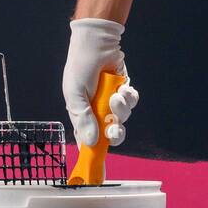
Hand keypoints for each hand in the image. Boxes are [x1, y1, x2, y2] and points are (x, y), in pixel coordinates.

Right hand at [62, 17, 139, 148]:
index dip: (94, 151)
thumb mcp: (75, 94)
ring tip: (116, 95)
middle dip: (115, 134)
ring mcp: (111, 100)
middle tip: (115, 129)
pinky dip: (130, 97)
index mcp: (82, 114)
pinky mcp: (124, 89)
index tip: (99, 164)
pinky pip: (132, 102)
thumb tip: (92, 142)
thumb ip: (84, 118)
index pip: (87, 139)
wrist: (97, 43)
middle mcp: (98, 110)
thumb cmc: (80, 67)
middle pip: (110, 133)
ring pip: (123, 117)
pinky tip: (123, 89)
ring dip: (122, 109)